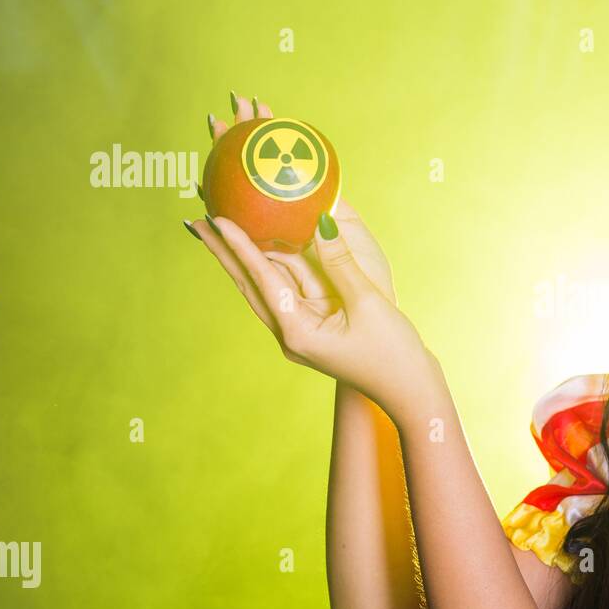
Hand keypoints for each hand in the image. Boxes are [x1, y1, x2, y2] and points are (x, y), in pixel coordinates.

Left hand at [189, 92, 435, 417]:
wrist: (411, 390)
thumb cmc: (393, 355)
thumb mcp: (368, 304)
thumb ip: (341, 262)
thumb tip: (320, 221)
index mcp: (297, 332)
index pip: (262, 280)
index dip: (238, 246)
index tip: (215, 217)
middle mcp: (290, 333)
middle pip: (249, 284)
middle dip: (223, 252)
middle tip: (197, 218)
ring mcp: (300, 332)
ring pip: (265, 287)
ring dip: (242, 258)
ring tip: (217, 227)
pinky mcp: (314, 327)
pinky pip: (290, 290)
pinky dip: (274, 267)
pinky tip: (265, 246)